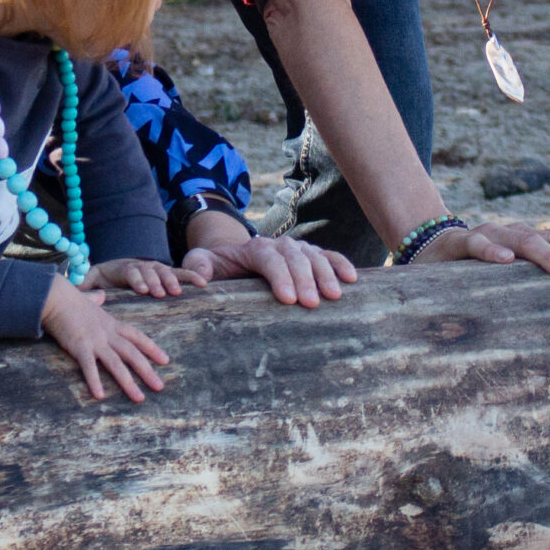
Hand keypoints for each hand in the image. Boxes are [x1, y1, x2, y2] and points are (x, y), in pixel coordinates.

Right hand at [41, 278, 169, 402]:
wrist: (56, 298)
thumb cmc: (70, 300)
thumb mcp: (89, 300)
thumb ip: (96, 299)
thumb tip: (100, 295)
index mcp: (112, 323)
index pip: (137, 336)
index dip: (152, 348)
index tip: (165, 360)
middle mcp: (108, 333)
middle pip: (132, 354)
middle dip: (147, 371)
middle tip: (160, 387)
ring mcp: (95, 341)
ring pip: (116, 364)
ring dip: (129, 382)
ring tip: (139, 398)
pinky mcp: (80, 347)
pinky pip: (89, 367)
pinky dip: (95, 381)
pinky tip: (100, 395)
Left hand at [83, 257, 202, 298]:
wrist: (115, 269)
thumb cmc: (103, 279)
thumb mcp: (91, 279)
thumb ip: (83, 283)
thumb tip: (72, 285)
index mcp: (122, 268)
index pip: (130, 271)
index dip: (136, 279)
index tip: (141, 289)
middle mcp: (140, 266)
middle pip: (149, 271)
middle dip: (154, 282)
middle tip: (160, 293)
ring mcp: (154, 268)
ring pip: (164, 272)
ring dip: (171, 280)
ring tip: (177, 292)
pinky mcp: (165, 274)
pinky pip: (180, 273)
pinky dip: (191, 276)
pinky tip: (203, 283)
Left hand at [181, 232, 356, 306]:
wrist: (233, 257)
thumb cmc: (217, 266)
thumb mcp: (201, 262)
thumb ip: (198, 266)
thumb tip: (202, 278)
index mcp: (253, 248)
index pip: (269, 257)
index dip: (280, 275)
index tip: (288, 298)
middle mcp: (278, 245)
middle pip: (295, 257)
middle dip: (305, 279)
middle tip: (311, 304)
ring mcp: (296, 250)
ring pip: (314, 256)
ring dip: (326, 274)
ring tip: (335, 296)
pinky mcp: (309, 257)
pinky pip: (328, 256)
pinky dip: (340, 264)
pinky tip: (352, 279)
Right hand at [413, 219, 549, 280]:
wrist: (426, 254)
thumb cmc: (471, 274)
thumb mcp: (502, 279)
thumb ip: (526, 286)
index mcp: (522, 242)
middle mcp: (508, 235)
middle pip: (545, 237)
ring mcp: (485, 236)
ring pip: (519, 238)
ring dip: (543, 253)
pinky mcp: (457, 244)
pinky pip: (475, 243)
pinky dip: (491, 249)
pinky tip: (505, 259)